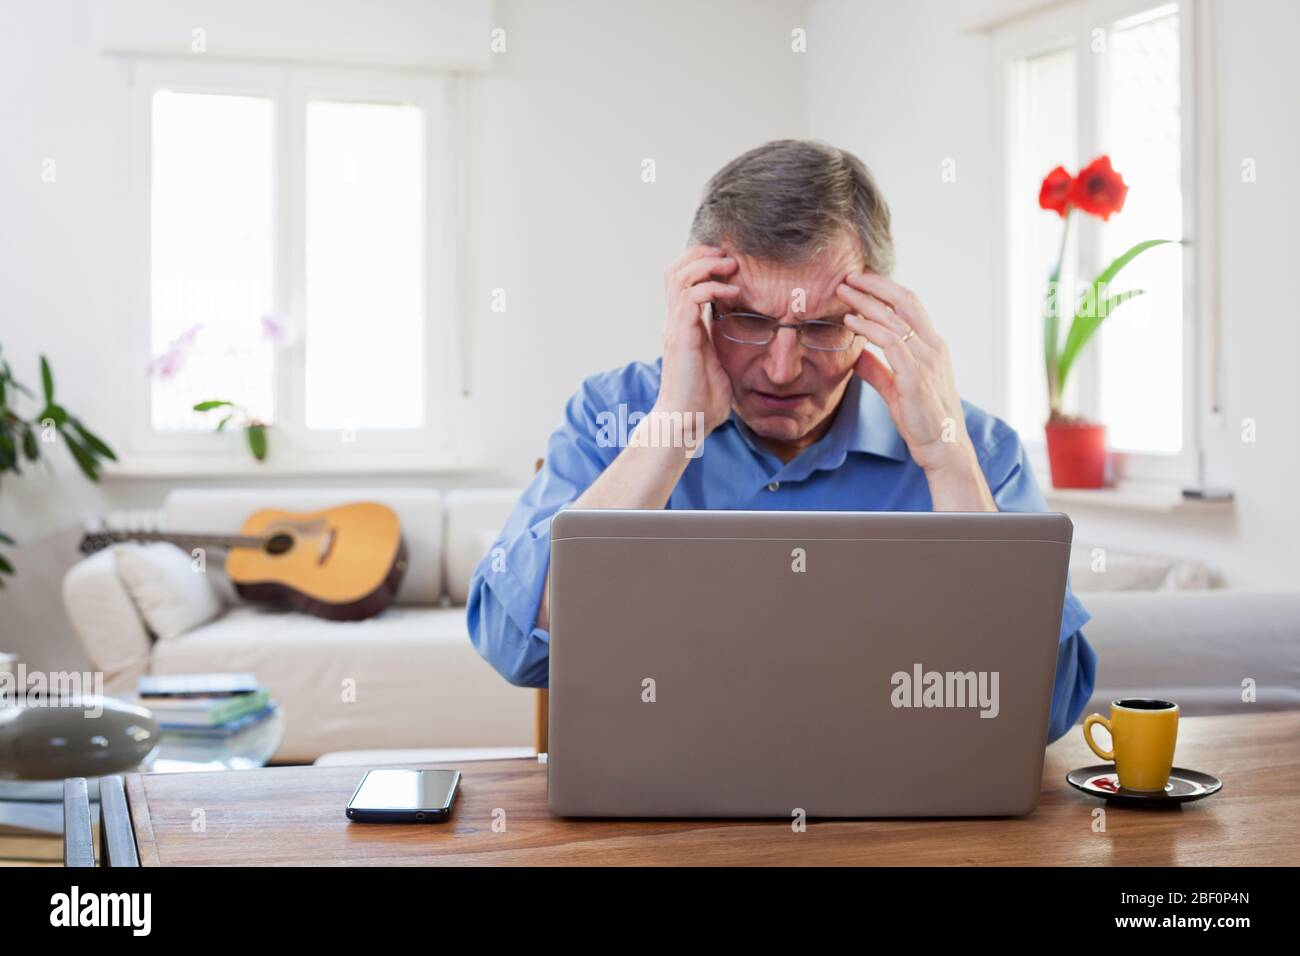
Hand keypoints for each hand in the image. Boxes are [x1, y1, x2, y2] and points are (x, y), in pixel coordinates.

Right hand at [656, 244, 740, 432]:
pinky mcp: (681, 337)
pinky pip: (691, 297)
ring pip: (679, 276)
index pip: (681, 279)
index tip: (730, 262)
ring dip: (707, 264)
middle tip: (730, 256)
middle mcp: (675, 321)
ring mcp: (675, 327)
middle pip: (674, 269)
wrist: (687, 422)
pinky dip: (712, 287)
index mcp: (683, 324)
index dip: (702, 262)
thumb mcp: (719, 361)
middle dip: (702, 255)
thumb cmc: (705, 400)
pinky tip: (733, 292)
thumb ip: (723, 341)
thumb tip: (744, 330)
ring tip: (731, 266)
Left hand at [836, 272, 979, 477]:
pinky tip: (851, 322)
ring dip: (866, 302)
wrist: (942, 445)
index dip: (885, 288)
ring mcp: (926, 360)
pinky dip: (869, 328)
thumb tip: (856, 354)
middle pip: (904, 301)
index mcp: (932, 345)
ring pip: (894, 319)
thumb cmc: (921, 417)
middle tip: (849, 275)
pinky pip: (890, 343)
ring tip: (843, 292)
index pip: (910, 304)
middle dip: (876, 284)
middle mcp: (932, 347)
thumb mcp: (896, 386)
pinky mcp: (915, 377)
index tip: (861, 280)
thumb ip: (878, 369)